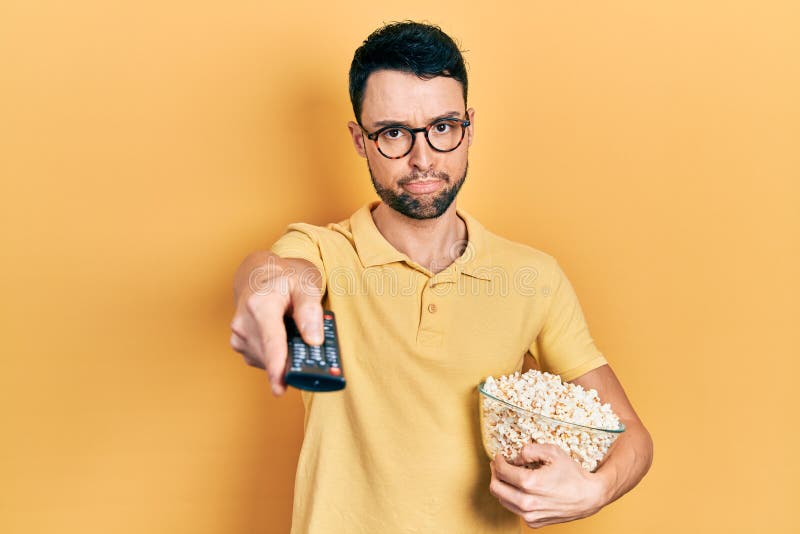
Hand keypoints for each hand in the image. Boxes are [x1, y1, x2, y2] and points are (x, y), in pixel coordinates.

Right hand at [229, 251, 323, 395]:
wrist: (259, 276)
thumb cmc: (285, 280)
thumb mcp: (306, 284)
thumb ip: (311, 310)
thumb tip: (314, 340)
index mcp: (260, 304)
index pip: (271, 340)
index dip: (277, 366)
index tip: (280, 387)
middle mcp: (243, 322)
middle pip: (272, 355)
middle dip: (294, 363)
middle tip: (317, 362)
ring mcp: (239, 336)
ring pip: (268, 361)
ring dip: (287, 359)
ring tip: (299, 339)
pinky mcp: (240, 346)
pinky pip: (264, 360)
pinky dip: (278, 357)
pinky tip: (285, 341)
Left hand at [489, 443, 608, 528]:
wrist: (589, 497)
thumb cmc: (573, 474)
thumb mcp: (553, 452)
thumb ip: (530, 450)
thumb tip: (515, 457)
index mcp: (530, 483)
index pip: (502, 471)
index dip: (497, 461)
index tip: (499, 456)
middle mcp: (528, 502)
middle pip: (496, 488)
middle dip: (494, 474)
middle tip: (498, 465)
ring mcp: (530, 515)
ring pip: (503, 501)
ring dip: (502, 487)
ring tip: (508, 476)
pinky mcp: (534, 523)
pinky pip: (515, 510)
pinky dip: (513, 499)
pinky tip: (520, 490)